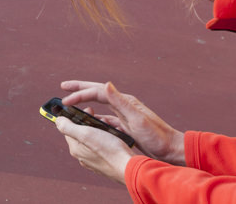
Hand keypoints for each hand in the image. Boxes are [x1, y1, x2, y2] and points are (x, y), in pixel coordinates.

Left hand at [55, 114, 133, 183]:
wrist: (129, 167)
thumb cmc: (108, 149)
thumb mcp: (85, 133)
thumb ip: (68, 127)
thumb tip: (57, 120)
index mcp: (75, 149)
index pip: (68, 128)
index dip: (76, 116)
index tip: (87, 109)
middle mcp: (83, 156)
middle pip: (81, 133)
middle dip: (88, 122)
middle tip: (98, 116)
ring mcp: (94, 161)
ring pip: (93, 139)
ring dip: (98, 130)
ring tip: (107, 125)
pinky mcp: (105, 163)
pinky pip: (102, 147)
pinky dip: (106, 139)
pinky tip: (114, 137)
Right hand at [61, 81, 185, 165]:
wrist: (172, 150)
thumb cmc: (157, 136)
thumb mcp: (137, 119)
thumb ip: (120, 102)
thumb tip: (106, 84)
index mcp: (125, 101)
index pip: (97, 92)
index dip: (80, 94)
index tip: (66, 100)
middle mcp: (123, 105)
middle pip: (97, 92)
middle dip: (79, 89)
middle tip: (63, 87)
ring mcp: (124, 115)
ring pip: (100, 105)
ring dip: (85, 102)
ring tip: (72, 103)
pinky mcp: (125, 125)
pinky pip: (105, 118)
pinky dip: (94, 117)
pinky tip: (89, 121)